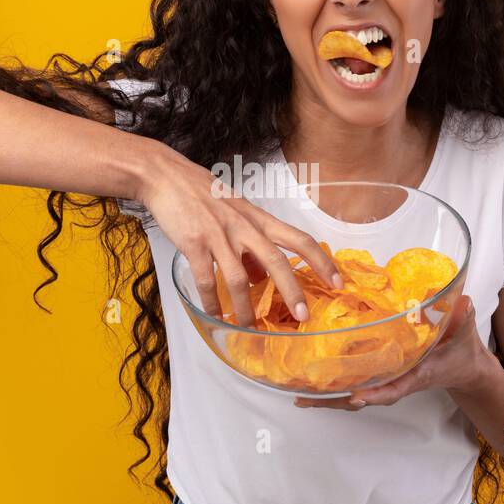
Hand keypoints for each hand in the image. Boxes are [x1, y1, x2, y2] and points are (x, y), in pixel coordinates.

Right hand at [136, 142, 341, 325]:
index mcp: (259, 219)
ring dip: (245, 308)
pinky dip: (212, 302)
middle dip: (292, 291)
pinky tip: (215, 315)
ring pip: (239, 278)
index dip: (322, 261)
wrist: (165, 176)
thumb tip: (260, 279)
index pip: (300, 239)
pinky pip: (206, 280)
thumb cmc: (201, 193)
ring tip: (248, 328)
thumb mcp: (236, 213)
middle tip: (302, 316)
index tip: (338, 282)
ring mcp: (219, 235)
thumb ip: (251, 244)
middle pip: (277, 260)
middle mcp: (244, 226)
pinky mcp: (195, 243)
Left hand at [293, 296, 498, 410]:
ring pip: (356, 394)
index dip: (375, 393)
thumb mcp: (465, 335)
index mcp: (416, 374)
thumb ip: (462, 319)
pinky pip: (357, 384)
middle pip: (364, 397)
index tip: (356, 395)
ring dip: (329, 397)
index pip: (394, 388)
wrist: (464, 369)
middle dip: (336, 400)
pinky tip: (312, 384)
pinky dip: (336, 386)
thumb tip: (463, 303)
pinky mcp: (382, 375)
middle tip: (305, 399)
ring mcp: (389, 380)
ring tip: (299, 398)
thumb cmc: (462, 353)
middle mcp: (398, 381)